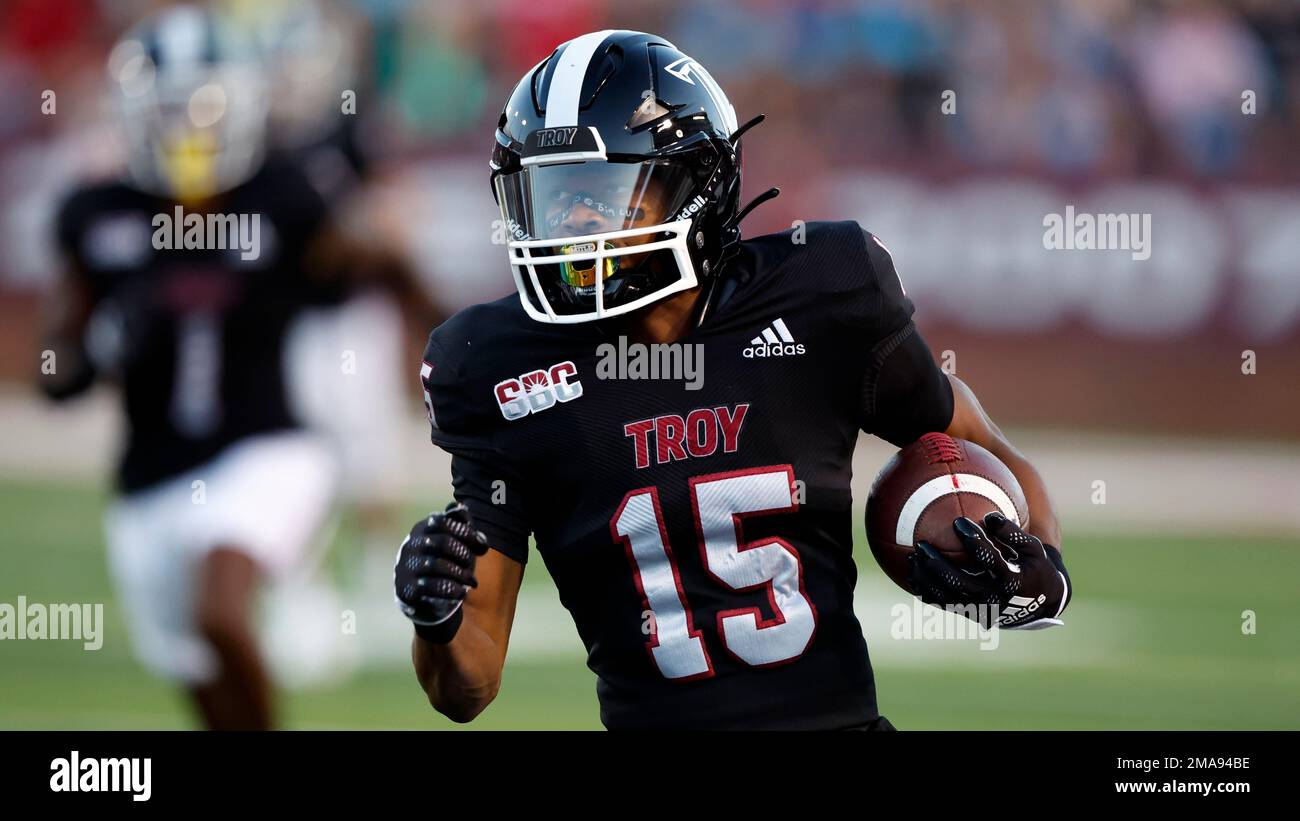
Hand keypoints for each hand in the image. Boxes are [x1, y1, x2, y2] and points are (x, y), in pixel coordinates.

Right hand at [394, 503, 489, 642]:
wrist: (423, 596)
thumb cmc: (444, 561)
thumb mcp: (455, 540)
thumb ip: (461, 524)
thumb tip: (462, 509)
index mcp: (423, 529)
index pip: (443, 522)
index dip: (466, 532)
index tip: (482, 547)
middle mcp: (411, 545)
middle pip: (443, 542)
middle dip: (464, 555)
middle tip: (472, 565)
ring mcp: (407, 567)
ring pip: (437, 565)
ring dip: (460, 574)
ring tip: (471, 582)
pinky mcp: (407, 589)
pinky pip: (431, 587)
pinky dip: (451, 589)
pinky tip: (461, 592)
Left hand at [907, 511, 1071, 629]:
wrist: (1039, 605)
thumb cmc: (1034, 567)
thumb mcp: (1033, 549)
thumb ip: (1012, 533)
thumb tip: (989, 516)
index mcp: (1012, 580)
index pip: (988, 558)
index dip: (973, 540)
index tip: (958, 522)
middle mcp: (995, 599)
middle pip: (959, 582)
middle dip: (937, 563)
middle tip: (921, 544)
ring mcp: (981, 610)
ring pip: (946, 596)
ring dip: (926, 578)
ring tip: (911, 558)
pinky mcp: (971, 615)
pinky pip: (944, 604)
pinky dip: (926, 592)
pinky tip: (913, 575)